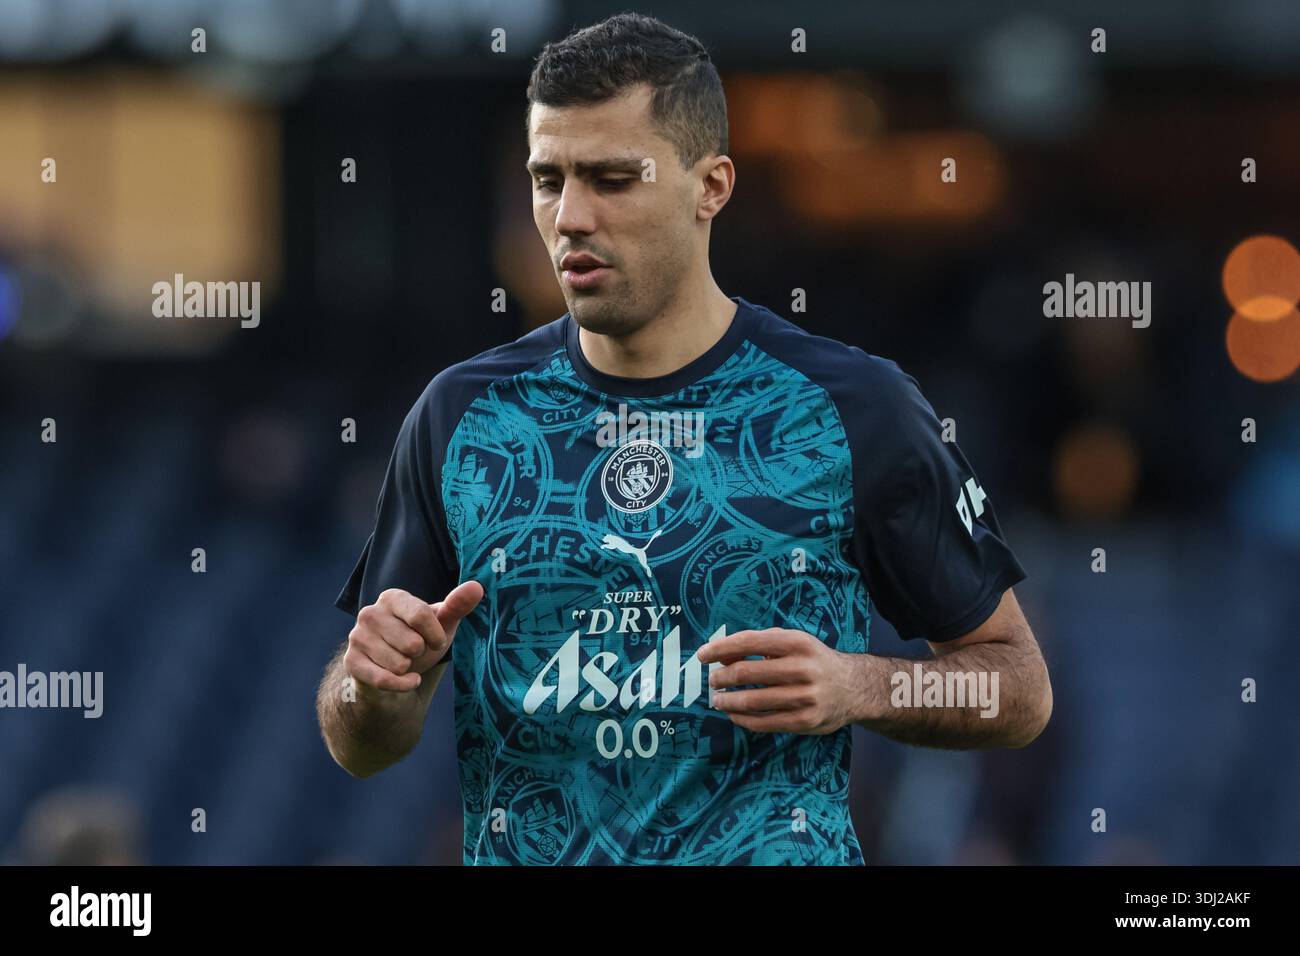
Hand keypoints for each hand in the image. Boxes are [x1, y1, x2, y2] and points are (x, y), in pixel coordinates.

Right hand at [345, 581, 482, 693]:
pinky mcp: (352, 662)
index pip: (421, 615)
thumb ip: (457, 605)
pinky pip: (384, 680)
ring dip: (409, 668)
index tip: (436, 640)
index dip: (436, 635)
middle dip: (420, 653)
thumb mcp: (441, 623)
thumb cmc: (421, 639)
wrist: (397, 669)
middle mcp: (369, 613)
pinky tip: (408, 679)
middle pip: (411, 643)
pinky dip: (403, 684)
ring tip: (403, 661)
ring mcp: (357, 638)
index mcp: (392, 598)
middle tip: (414, 651)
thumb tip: (476, 587)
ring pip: (398, 664)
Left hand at [696, 628, 866, 734]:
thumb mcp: (793, 643)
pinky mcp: (805, 721)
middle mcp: (803, 668)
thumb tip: (721, 654)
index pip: (749, 642)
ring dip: (728, 701)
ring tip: (718, 699)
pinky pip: (764, 722)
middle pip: (746, 673)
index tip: (701, 655)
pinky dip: (742, 719)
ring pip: (752, 701)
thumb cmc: (813, 661)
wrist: (853, 687)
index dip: (721, 648)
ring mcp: (805, 697)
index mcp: (797, 642)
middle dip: (721, 678)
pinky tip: (734, 715)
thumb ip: (760, 644)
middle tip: (713, 681)